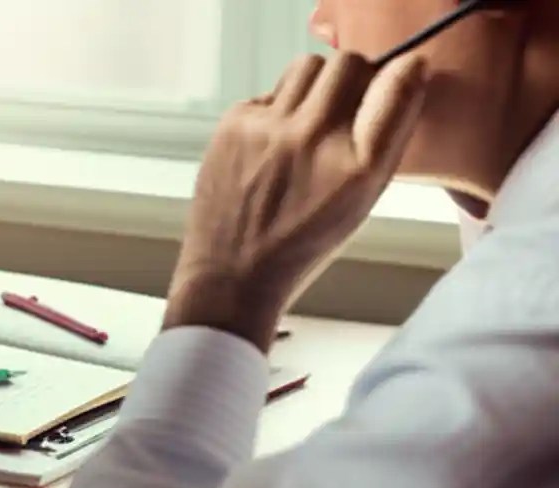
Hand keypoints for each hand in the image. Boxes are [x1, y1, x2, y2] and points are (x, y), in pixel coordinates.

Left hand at [164, 53, 429, 352]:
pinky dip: (277, 110)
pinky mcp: (235, 125)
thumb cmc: (301, 245)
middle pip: (348, 63)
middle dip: (354, 77)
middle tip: (347, 102)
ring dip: (316, 85)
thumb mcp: (362, 204)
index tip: (404, 72)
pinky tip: (273, 144)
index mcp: (360, 168)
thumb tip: (401, 79)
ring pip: (307, 67)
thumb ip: (383, 144)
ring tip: (309, 120)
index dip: (405, 71)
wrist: (232, 275)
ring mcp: (271, 130)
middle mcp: (315, 141)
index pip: (398, 86)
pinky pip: (269, 93)